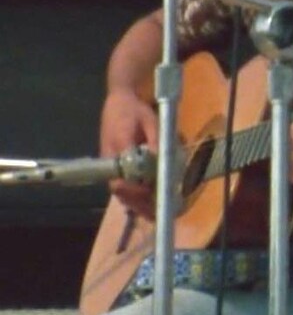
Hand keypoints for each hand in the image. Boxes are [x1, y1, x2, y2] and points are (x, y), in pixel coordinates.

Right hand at [99, 90, 157, 217]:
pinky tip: (152, 204)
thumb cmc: (134, 111)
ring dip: (138, 204)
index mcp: (116, 153)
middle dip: (139, 205)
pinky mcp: (116, 168)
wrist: (120, 102)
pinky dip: (137, 198)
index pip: (121, 182)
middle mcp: (110, 164)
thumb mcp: (150, 122)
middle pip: (121, 193)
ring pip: (122, 194)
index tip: (152, 194)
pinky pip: (125, 188)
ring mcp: (112, 168)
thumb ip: (155, 142)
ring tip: (157, 213)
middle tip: (158, 212)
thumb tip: (160, 162)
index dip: (136, 193)